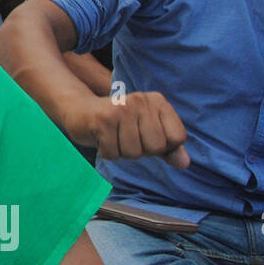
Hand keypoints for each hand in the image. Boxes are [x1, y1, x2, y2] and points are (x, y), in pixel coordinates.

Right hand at [68, 90, 189, 168]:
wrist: (79, 109)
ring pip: (133, 153)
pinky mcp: (102, 120)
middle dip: (140, 151)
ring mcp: (121, 109)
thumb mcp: (147, 131)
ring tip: (113, 136)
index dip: (162, 147)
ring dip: (121, 152)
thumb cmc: (118, 124)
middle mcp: (141, 101)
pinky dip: (107, 152)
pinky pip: (113, 154)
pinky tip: (102, 138)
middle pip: (155, 148)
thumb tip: (184, 163)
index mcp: (157, 101)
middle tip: (126, 137)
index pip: (177, 138)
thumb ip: (168, 147)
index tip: (146, 136)